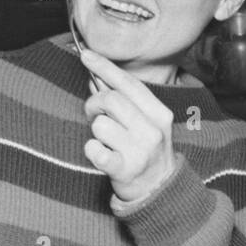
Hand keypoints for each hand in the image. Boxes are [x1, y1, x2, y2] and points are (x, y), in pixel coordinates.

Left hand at [81, 48, 176, 205]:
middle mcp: (152, 131)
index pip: (129, 84)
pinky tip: (100, 154)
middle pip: (111, 100)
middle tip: (94, 115)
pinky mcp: (124, 170)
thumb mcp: (144, 123)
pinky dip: (91, 150)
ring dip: (95, 130)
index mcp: (159, 114)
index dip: (105, 67)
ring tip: (103, 139)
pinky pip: (94, 150)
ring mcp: (139, 151)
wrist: (158, 190)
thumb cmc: (146, 151)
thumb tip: (96, 77)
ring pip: (100, 124)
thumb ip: (122, 100)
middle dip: (94, 104)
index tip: (85, 55)